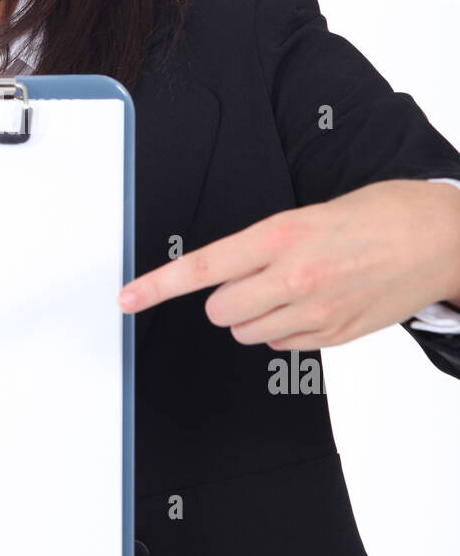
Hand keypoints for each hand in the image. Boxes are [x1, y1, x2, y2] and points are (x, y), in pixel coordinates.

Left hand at [117, 180, 459, 349]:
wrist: (442, 239)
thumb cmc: (382, 214)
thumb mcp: (314, 212)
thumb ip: (268, 242)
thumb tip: (230, 269)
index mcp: (283, 236)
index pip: (203, 267)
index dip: (157, 285)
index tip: (127, 298)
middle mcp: (294, 278)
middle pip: (219, 310)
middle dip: (225, 296)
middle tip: (255, 275)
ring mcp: (316, 313)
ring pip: (246, 332)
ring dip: (254, 314)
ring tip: (292, 286)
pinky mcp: (335, 337)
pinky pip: (282, 344)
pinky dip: (285, 329)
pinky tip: (314, 303)